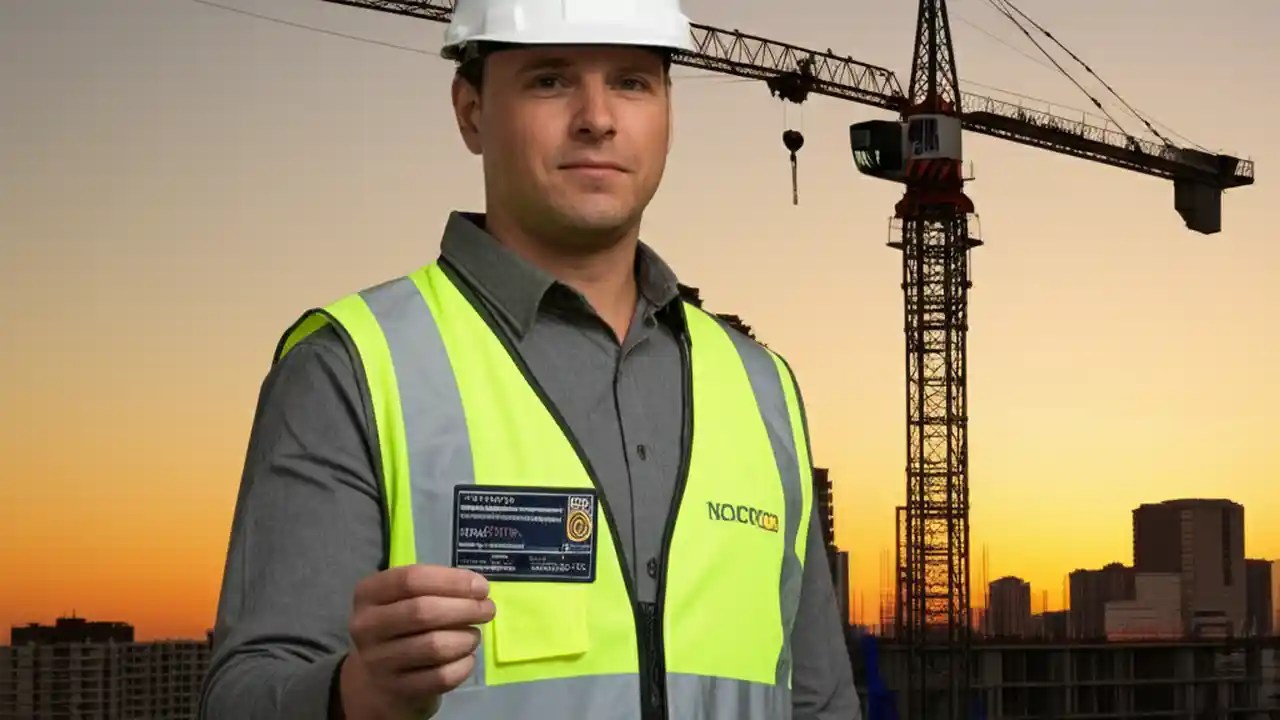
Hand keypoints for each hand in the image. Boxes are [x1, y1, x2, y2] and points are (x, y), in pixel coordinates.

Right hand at [339, 565, 495, 719]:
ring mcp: (379, 661)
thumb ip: (435, 588)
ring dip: (466, 638)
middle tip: (487, 609)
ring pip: (435, 646)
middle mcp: (367, 627)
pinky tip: (466, 658)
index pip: (412, 579)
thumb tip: (477, 588)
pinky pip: (441, 676)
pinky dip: (463, 665)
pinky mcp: (398, 690)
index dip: (452, 580)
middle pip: (423, 611)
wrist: (377, 682)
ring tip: (473, 635)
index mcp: (368, 595)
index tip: (481, 587)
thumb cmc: (400, 628)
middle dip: (466, 608)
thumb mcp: (404, 601)